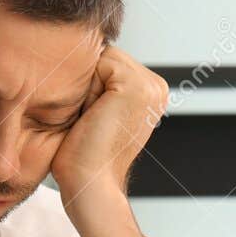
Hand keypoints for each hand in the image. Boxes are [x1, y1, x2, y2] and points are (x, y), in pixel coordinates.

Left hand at [50, 44, 167, 199]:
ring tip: (92, 118)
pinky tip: (92, 115)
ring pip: (99, 58)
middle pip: (103, 56)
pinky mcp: (136, 86)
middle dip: (85, 82)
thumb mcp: (94, 109)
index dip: (86, 84)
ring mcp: (151, 85)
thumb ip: (97, 81)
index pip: (106, 61)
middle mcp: (156, 85)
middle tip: (90, 120)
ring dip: (85, 87)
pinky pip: (97, 64)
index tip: (90, 119)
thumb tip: (79, 51)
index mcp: (150, 91)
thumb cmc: (82, 155)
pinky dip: (85, 90)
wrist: (89, 184)